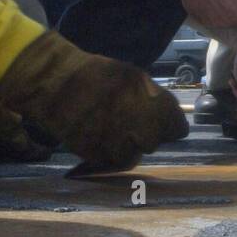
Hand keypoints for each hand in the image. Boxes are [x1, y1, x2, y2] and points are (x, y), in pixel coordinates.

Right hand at [0, 31, 186, 170]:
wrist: (57, 84)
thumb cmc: (99, 75)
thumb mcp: (135, 78)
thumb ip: (154, 99)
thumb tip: (165, 114)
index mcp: (159, 108)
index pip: (178, 130)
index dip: (168, 125)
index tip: (159, 121)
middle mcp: (145, 131)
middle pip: (154, 144)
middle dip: (145, 134)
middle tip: (128, 121)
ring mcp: (121, 146)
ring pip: (132, 155)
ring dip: (124, 145)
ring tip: (109, 126)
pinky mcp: (98, 157)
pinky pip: (109, 160)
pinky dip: (105, 151)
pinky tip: (96, 132)